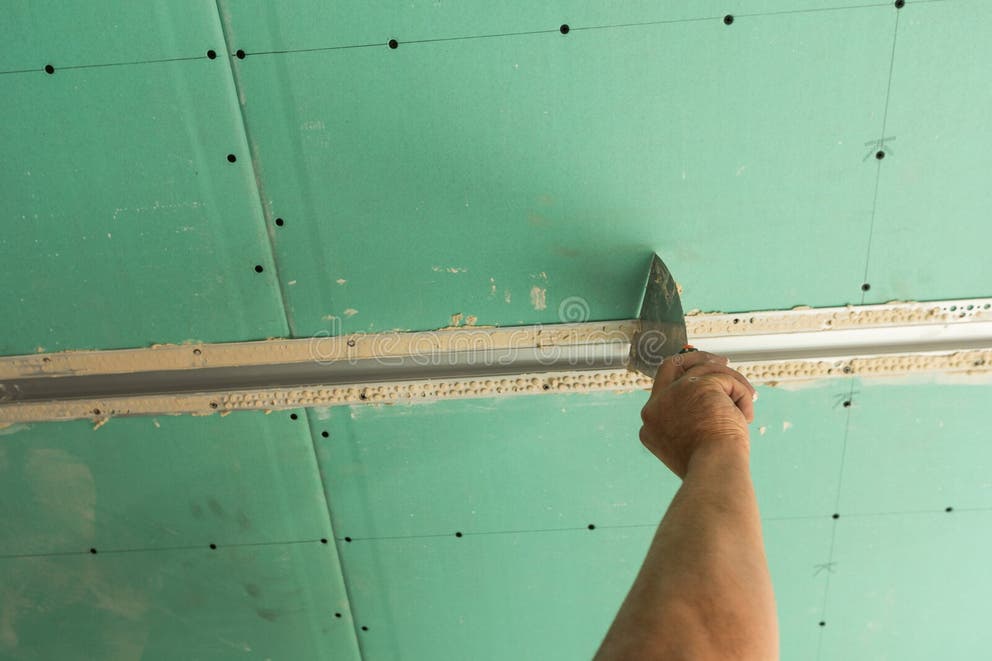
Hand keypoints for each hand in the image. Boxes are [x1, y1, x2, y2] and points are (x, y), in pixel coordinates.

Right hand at [638, 350, 756, 479]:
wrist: (714, 470)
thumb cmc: (710, 466)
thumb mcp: (691, 443)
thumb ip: (692, 420)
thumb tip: (718, 398)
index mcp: (650, 424)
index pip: (664, 390)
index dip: (685, 381)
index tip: (705, 379)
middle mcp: (656, 405)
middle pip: (673, 365)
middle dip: (698, 360)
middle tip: (721, 363)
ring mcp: (675, 392)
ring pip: (706, 370)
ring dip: (732, 383)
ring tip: (749, 402)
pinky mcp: (698, 385)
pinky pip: (726, 380)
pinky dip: (742, 396)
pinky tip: (747, 417)